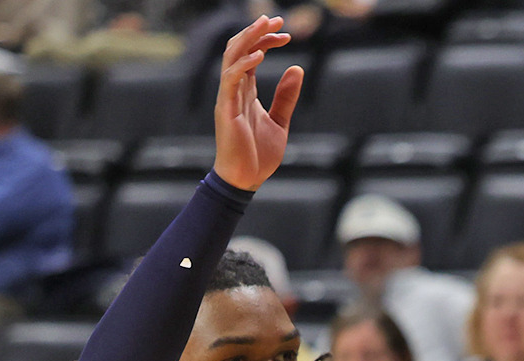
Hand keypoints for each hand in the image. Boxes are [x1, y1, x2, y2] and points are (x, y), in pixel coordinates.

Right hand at [212, 17, 302, 191]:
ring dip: (248, 40)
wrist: (246, 178)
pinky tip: (260, 56)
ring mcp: (228, 97)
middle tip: (276, 19)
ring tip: (266, 26)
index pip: (251, 55)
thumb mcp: (280, 120)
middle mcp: (233, 89)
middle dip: (256, 32)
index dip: (266, 41)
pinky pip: (231, 80)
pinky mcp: (226, 109)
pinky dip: (244, 65)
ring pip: (232, 58)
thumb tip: (297, 69)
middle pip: (239, 50)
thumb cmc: (259, 154)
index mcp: (245, 90)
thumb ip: (286, 96)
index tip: (286, 34)